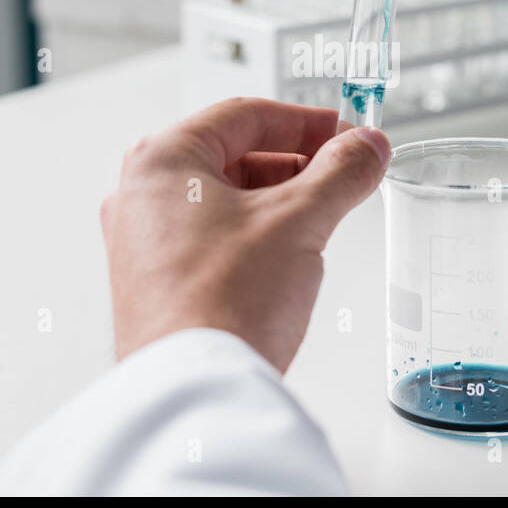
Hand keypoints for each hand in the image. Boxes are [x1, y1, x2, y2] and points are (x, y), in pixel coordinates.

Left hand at [100, 98, 389, 372]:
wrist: (197, 391)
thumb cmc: (223, 302)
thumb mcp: (300, 220)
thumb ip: (342, 172)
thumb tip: (367, 147)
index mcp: (161, 161)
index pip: (246, 115)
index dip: (307, 121)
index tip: (348, 133)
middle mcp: (140, 195)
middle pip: (234, 155)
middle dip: (297, 163)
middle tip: (345, 174)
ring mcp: (143, 242)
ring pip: (225, 199)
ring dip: (279, 200)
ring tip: (324, 217)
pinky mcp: (156, 282)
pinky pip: (212, 237)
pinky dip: (255, 234)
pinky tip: (289, 256)